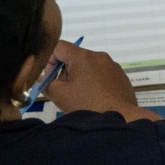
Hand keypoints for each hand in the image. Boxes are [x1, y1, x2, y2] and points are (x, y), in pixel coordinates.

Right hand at [42, 40, 159, 120]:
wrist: (121, 117)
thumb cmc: (87, 105)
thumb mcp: (60, 95)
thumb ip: (46, 83)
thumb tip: (43, 79)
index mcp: (83, 56)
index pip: (59, 46)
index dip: (49, 59)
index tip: (50, 77)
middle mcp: (99, 56)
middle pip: (74, 57)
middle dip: (64, 72)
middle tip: (63, 91)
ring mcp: (112, 65)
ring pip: (88, 66)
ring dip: (79, 78)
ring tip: (80, 97)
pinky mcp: (120, 75)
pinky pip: (101, 73)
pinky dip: (93, 82)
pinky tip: (94, 98)